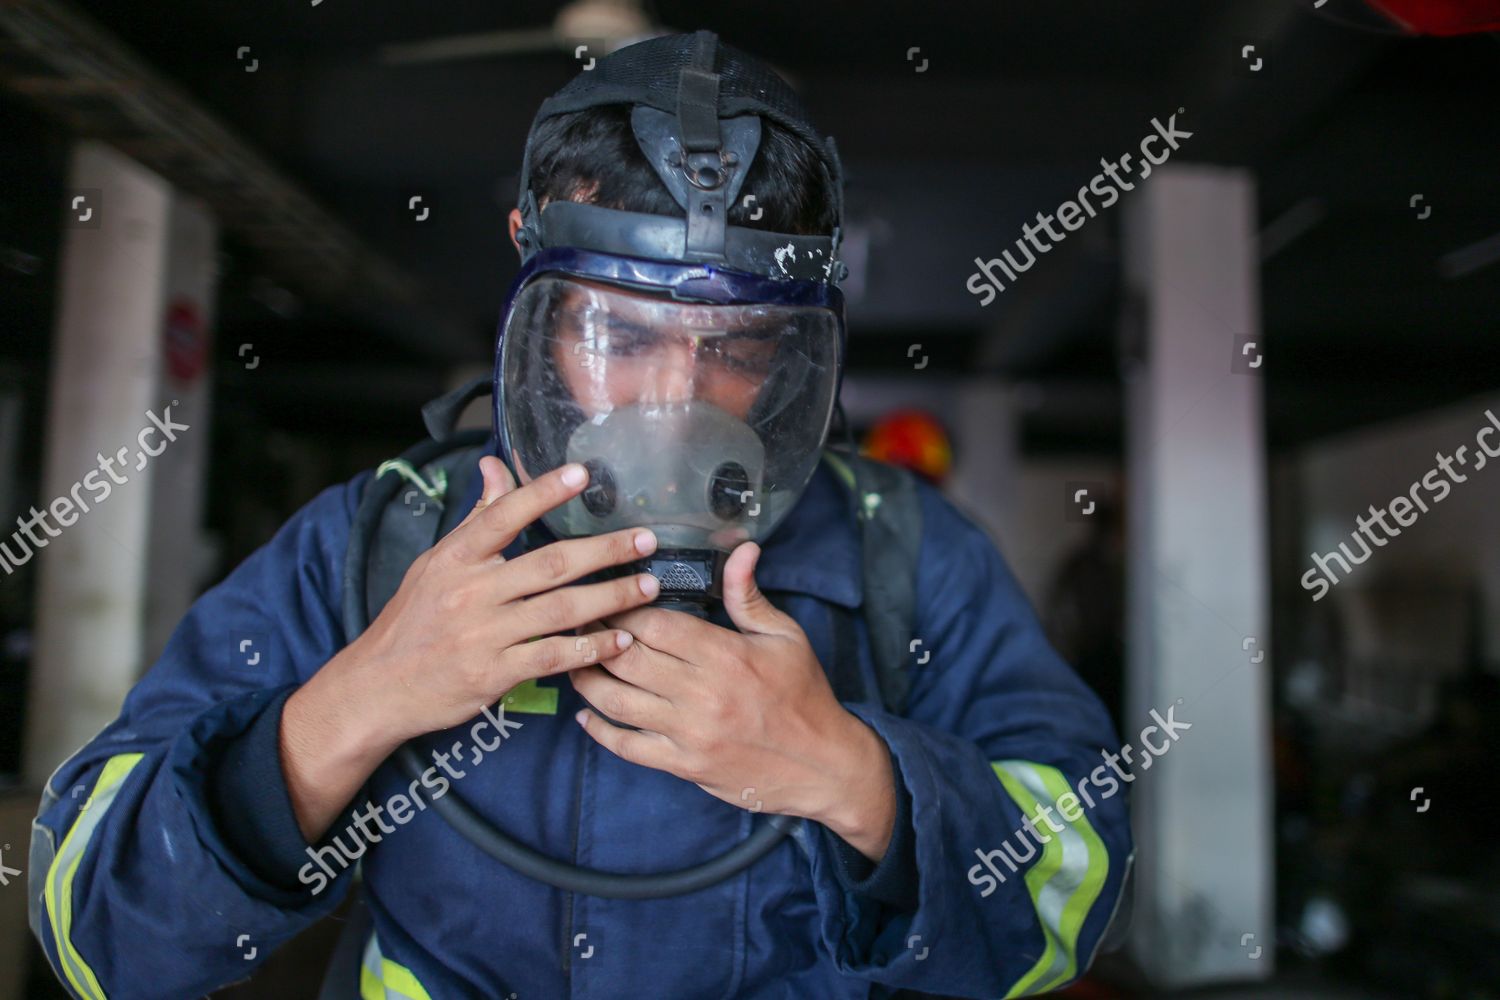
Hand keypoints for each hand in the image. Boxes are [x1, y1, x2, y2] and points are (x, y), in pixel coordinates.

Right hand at [282, 457, 658, 839]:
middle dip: (605, 550)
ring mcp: (483, 634)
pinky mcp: (493, 674)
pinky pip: (553, 656)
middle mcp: (471, 591)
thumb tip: (493, 465)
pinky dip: (590, 649)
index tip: (583, 475)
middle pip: (550, 563)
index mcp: (456, 558)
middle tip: (647, 540)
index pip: (504, 515)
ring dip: (611, 597)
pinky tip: (620, 640)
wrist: (377, 688)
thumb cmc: (412, 621)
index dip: (544, 493)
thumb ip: (476, 518)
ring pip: (561, 609)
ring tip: (649, 586)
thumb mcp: (435, 564)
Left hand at [570, 542, 897, 859]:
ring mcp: (688, 732)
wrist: (823, 766)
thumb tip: (742, 549)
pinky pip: (627, 746)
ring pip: (617, 700)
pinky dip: (599, 729)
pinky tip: (585, 713)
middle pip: (627, 657)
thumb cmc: (804, 696)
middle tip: (577, 620)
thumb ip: (750, 596)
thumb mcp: (785, 638)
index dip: (622, 607)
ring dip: (586, 678)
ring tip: (572, 658)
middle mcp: (701, 693)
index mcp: (725, 655)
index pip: (654, 623)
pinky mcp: (683, 764)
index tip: (606, 595)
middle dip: (595, 636)